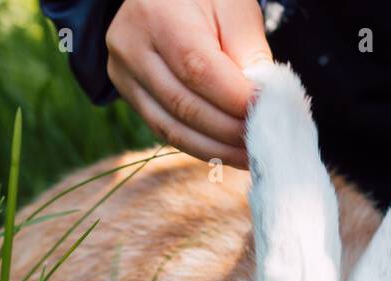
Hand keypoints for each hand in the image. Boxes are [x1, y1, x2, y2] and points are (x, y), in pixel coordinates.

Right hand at [106, 0, 270, 167]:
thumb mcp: (233, 7)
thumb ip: (249, 51)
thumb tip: (264, 104)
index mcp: (159, 16)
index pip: (198, 70)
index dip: (234, 100)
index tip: (267, 115)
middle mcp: (131, 47)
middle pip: (184, 105)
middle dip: (228, 131)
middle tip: (263, 142)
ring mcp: (123, 73)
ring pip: (171, 127)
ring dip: (215, 149)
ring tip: (249, 155)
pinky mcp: (126, 92)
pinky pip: (163, 129)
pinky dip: (198, 145)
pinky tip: (225, 151)